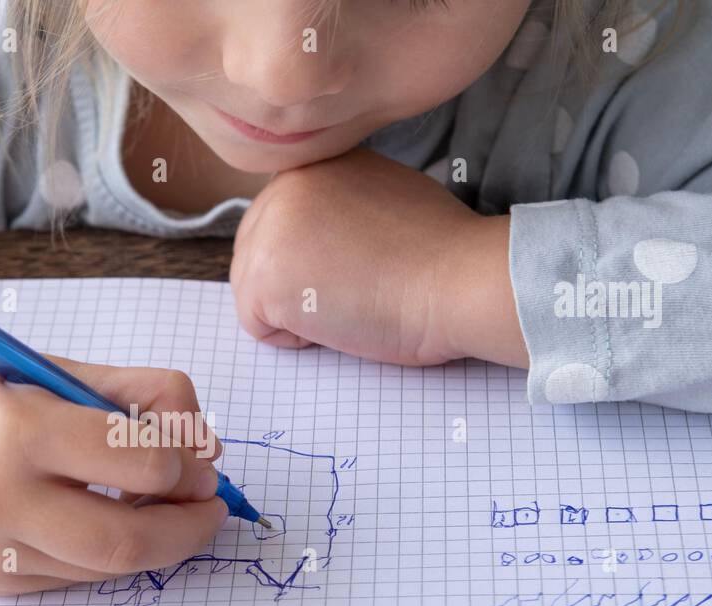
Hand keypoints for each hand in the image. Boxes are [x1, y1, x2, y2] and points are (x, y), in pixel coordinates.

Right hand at [0, 331, 228, 595]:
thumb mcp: (46, 367)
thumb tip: (206, 443)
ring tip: (169, 511)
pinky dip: (108, 555)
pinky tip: (114, 523)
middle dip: (189, 528)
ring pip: (105, 569)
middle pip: (129, 541)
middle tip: (211, 507)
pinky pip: (73, 578)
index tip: (201, 455)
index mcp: (17, 432)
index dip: (187, 462)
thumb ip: (133, 395)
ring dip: (156, 545)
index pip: (139, 462)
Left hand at [230, 147, 527, 367]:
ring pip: (254, 292)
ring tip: (352, 297)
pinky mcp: (263, 277)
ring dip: (297, 310)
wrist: (457, 278)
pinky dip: (294, 337)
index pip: (280, 226)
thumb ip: (338, 204)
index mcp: (314, 163)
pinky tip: (340, 317)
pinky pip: (257, 325)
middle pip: (257, 257)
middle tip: (357, 285)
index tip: (359, 263)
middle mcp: (283, 185)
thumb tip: (315, 237)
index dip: (315, 261)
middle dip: (297, 285)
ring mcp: (267, 230)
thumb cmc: (440, 251)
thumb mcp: (382, 194)